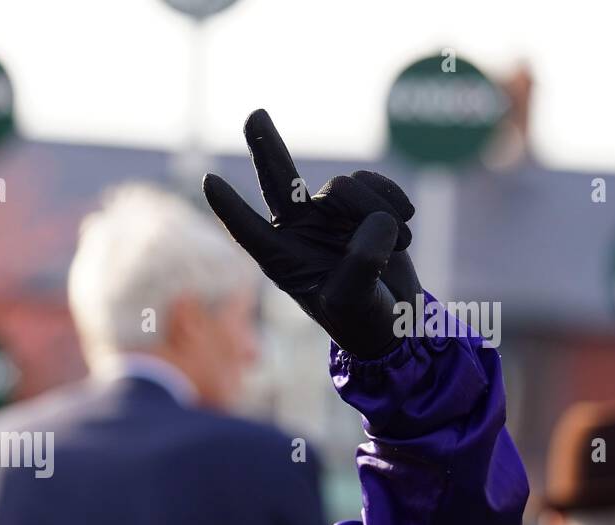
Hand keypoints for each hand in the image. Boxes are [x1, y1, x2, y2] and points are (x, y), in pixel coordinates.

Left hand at [203, 109, 421, 358]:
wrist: (395, 318)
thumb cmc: (363, 321)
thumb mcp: (357, 303)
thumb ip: (361, 266)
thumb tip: (375, 223)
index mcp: (282, 260)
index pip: (250, 231)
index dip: (231, 207)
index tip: (209, 181)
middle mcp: (298, 231)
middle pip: (278, 180)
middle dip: (266, 146)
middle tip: (254, 114)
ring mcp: (327, 215)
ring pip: (346, 187)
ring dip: (375, 210)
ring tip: (398, 243)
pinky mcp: (358, 205)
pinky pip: (374, 184)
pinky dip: (394, 201)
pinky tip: (405, 228)